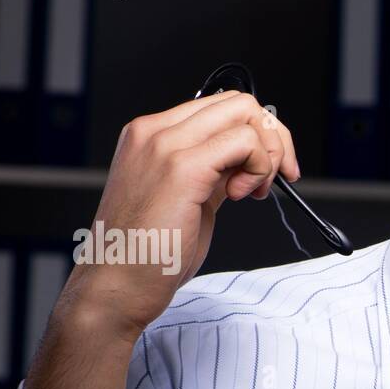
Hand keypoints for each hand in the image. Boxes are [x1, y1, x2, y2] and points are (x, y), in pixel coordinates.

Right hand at [61, 90, 299, 341]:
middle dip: (272, 139)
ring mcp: (165, 145)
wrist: (116, 285)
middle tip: (273, 180)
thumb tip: (248, 162)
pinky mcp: (182, 168)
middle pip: (239, 103)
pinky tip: (240, 197)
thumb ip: (213, 172)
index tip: (270, 169)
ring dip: (266, 155)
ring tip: (250, 193)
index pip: (220, 107)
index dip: (257, 134)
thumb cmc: (148, 254)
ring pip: (245, 115)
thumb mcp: (187, 199)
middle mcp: (154, 131)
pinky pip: (244, 142)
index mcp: (151, 135)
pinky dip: (257, 167)